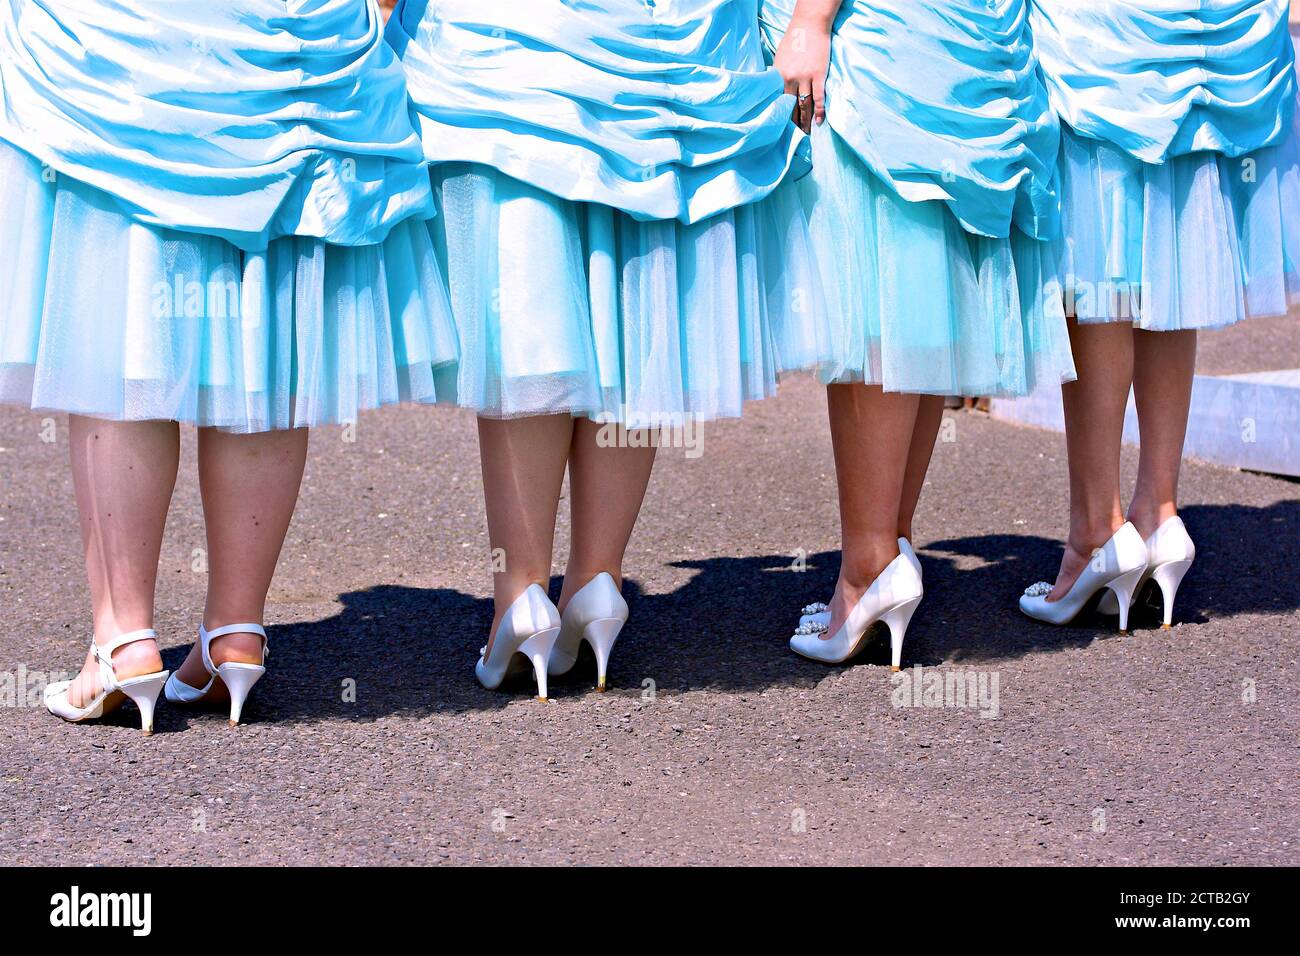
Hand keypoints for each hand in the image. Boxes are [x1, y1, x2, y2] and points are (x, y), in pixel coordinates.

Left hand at [773, 10, 834, 132]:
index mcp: (778, 75)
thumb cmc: (794, 39)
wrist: (809, 24)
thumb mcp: (779, 57)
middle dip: (792, 123)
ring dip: (805, 121)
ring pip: (805, 105)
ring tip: (806, 133)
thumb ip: (778, 74)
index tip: (778, 129)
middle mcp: (790, 78)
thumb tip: (777, 89)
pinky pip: (819, 97)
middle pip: (791, 106)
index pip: (778, 100)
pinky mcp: (818, 74)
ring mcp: (805, 77)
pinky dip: (819, 111)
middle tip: (793, 137)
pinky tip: (819, 122)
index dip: (779, 115)